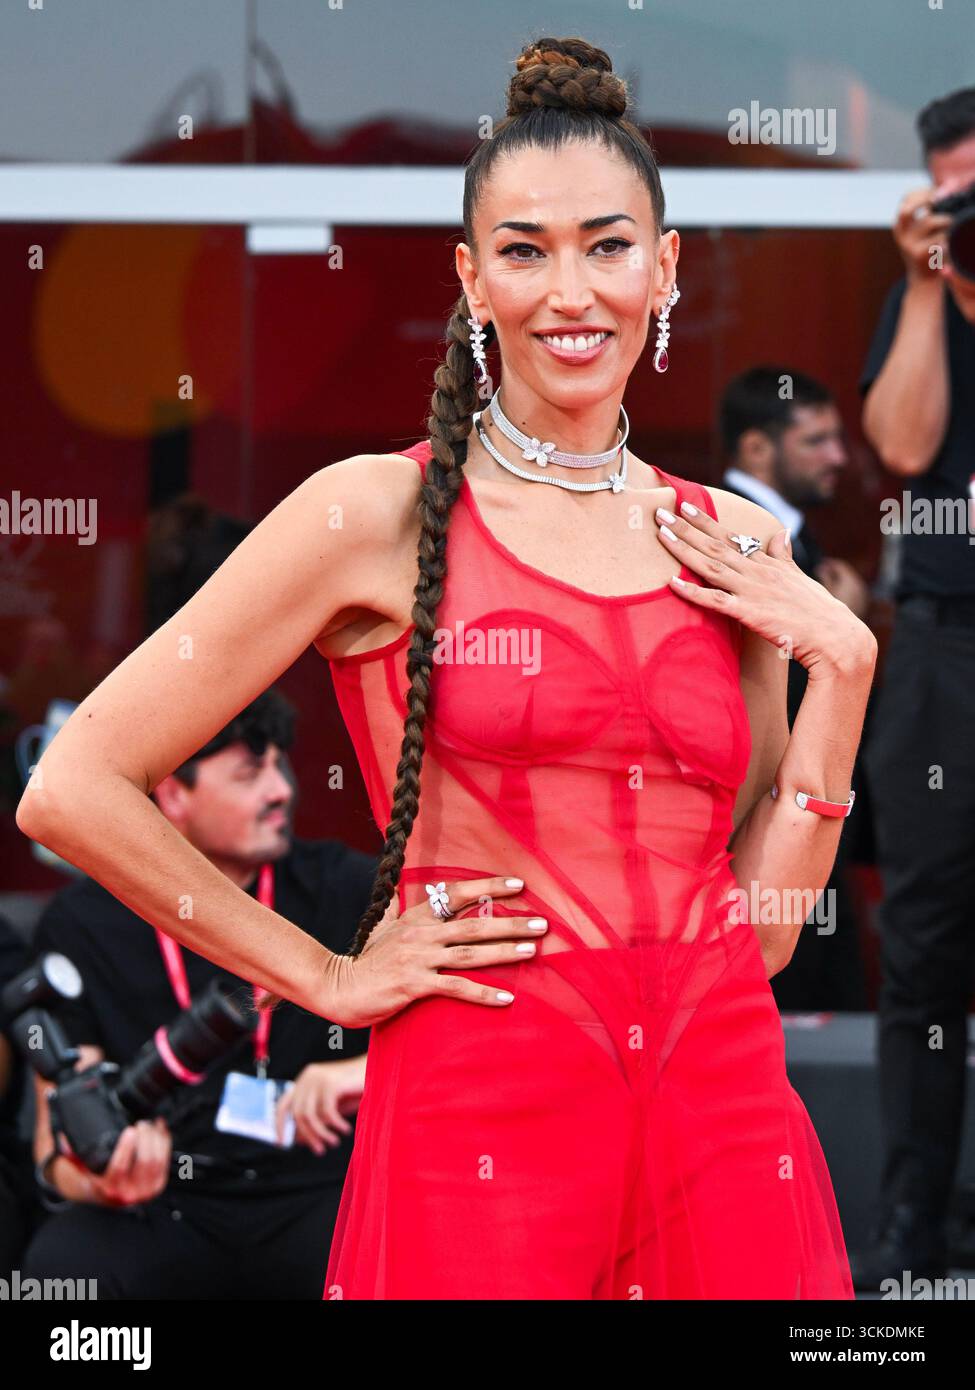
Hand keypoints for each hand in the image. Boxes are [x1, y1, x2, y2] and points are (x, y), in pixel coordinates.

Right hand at [60, 1119, 171, 1206]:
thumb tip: (63, 1137)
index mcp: (107, 1188)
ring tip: (149, 1124)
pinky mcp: (157, 1185)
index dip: (127, 1148)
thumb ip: (69, 1149)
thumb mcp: (78, 1164)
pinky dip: (165, 1142)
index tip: (129, 1130)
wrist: (101, 1192)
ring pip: (158, 1160)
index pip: (119, 1169)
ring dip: (157, 1138)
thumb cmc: (91, 1174)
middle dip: (146, 1138)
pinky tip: (160, 1129)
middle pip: (145, 1162)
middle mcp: (127, 1193)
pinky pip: (166, 1161)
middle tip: (141, 1123)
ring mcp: (144, 1191)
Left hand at [275, 1058, 364, 1153]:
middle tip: (320, 1150)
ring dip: (322, 1134)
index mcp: (305, 1079)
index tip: (282, 1144)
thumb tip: (298, 1138)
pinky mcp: (331, 1082)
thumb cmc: (357, 1089)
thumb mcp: (333, 1107)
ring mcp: (319, 1078)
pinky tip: (345, 1129)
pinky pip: (326, 1112)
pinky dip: (335, 1125)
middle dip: (308, 1136)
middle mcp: (308, 1076)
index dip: (279, 1125)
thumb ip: (316, 1118)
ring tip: (334, 1142)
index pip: (283, 1104)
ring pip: (309, 1115)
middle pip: (297, 1114)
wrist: (380, 1073)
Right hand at [320, 876, 546, 1028]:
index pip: (457, 894)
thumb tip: (408, 892)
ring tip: (532, 950)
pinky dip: (483, 993)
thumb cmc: (367, 962)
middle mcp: (421, 933)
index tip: (518, 886)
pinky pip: (457, 987)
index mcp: (416, 916)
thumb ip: (406, 915)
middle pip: (474, 924)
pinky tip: (507, 998)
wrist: (338, 987)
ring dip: (504, 952)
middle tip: (542, 924)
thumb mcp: (386, 930)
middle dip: (511, 923)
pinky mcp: (415, 984)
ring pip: (471, 952)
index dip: (489, 888)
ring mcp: (418, 958)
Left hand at [656, 503, 876, 678]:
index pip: (731, 536)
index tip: (686, 505)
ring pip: (711, 565)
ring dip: (683, 549)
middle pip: (715, 545)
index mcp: (768, 563)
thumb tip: (781, 533)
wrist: (836, 637)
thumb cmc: (818, 611)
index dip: (706, 522)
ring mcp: (752, 591)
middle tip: (661, 511)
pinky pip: (714, 601)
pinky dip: (692, 592)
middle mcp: (757, 572)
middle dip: (686, 528)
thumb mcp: (799, 576)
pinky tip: (671, 583)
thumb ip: (784, 556)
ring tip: (662, 534)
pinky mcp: (749, 613)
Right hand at [893, 183, 954, 282]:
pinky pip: (939, 237)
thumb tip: (950, 183)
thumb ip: (933, 207)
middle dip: (927, 200)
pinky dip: (947, 237)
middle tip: (940, 204)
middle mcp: (900, 232)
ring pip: (930, 221)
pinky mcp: (917, 254)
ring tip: (950, 228)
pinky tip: (948, 243)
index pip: (906, 198)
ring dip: (946, 221)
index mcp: (900, 223)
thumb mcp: (925, 228)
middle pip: (907, 208)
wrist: (923, 280)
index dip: (924, 192)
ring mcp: (907, 244)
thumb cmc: (928, 249)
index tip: (937, 196)